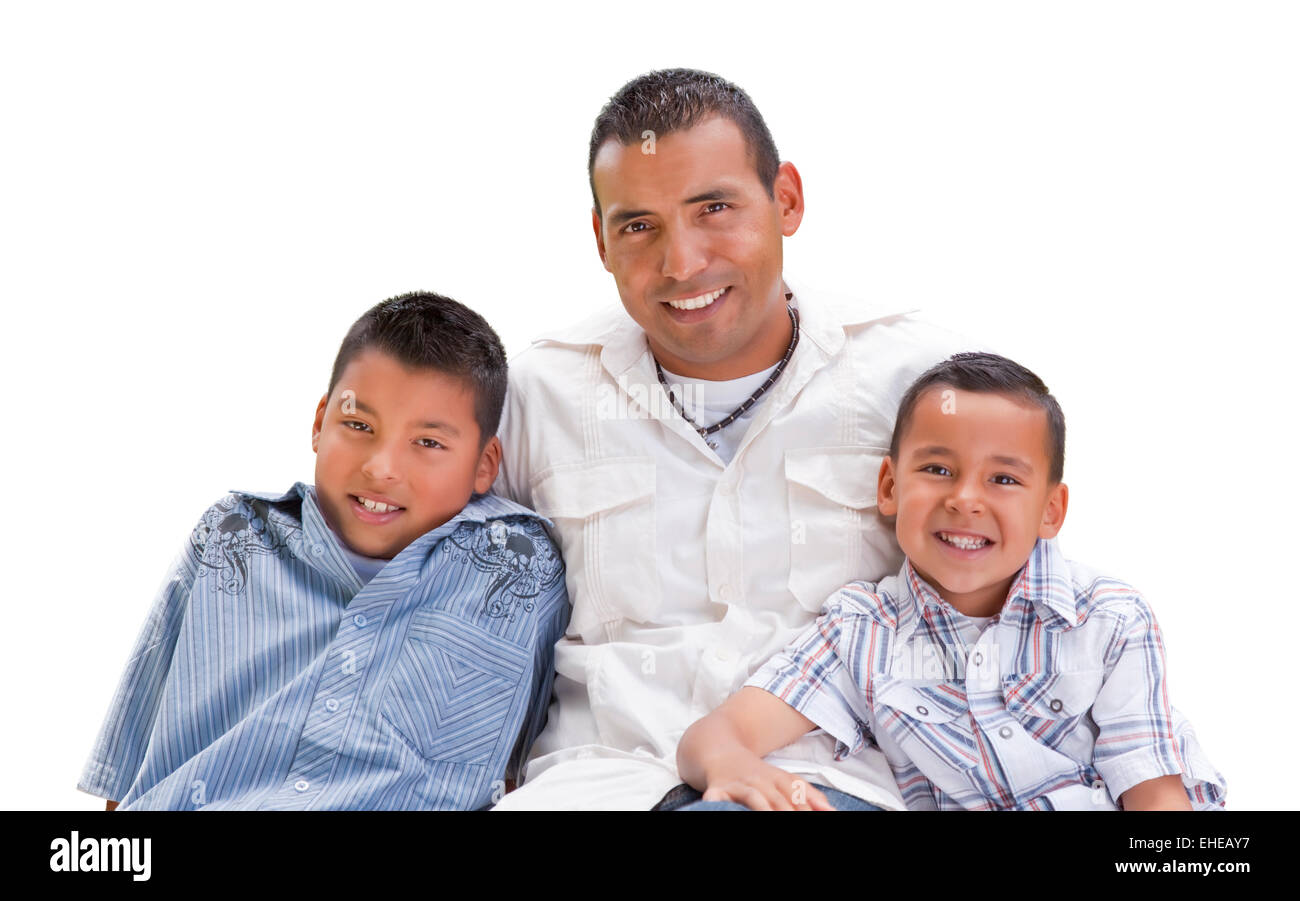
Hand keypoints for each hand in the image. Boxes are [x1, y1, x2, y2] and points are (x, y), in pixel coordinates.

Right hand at [701, 752, 836, 810]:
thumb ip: (808, 795)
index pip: (798, 793)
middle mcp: (760, 781)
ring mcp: (739, 784)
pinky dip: (718, 803)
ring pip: (754, 798)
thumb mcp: (782, 780)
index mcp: (778, 779)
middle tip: (801, 823)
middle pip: (779, 799)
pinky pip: (718, 798)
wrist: (717, 749)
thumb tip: (832, 810)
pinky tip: (721, 807)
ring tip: (771, 817)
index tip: (824, 817)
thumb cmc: (755, 775)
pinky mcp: (717, 789)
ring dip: (764, 809)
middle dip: (791, 813)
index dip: (808, 805)